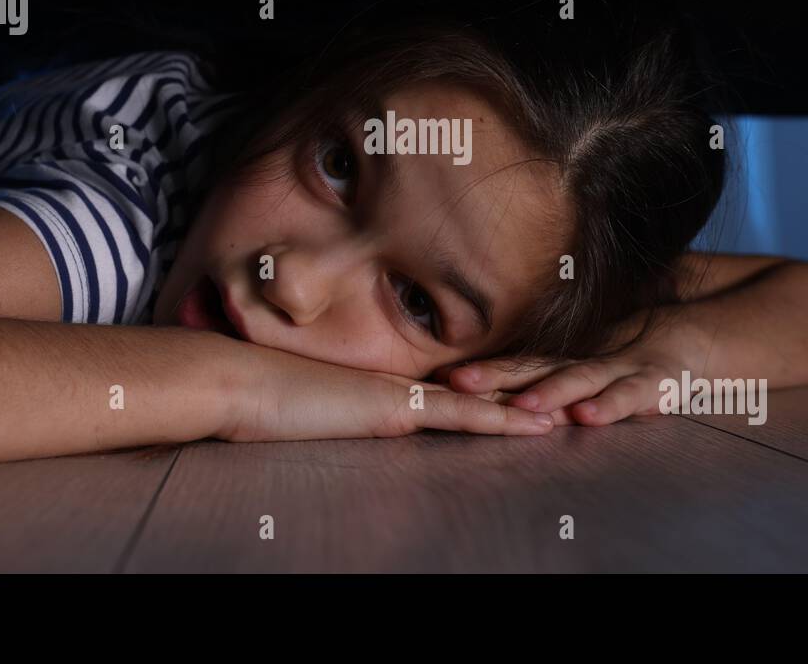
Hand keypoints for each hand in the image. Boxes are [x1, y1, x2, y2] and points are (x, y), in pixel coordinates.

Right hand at [214, 340, 555, 441]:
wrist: (234, 380)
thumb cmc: (254, 396)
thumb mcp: (301, 407)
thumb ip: (326, 411)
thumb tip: (328, 418)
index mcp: (382, 385)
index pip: (448, 389)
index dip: (490, 390)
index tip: (524, 391)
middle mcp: (399, 384)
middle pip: (476, 390)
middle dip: (523, 392)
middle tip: (568, 393)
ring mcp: (400, 393)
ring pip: (481, 401)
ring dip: (528, 407)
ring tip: (573, 409)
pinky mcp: (394, 409)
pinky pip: (461, 418)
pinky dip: (503, 422)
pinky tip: (537, 427)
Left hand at [442, 312, 702, 426]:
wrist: (697, 339)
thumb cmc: (633, 358)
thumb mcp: (587, 367)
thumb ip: (548, 379)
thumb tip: (489, 393)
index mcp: (567, 361)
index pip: (516, 364)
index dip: (480, 368)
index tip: (438, 374)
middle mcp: (586, 362)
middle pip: (535, 368)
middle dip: (496, 376)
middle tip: (458, 382)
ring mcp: (620, 370)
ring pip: (578, 379)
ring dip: (549, 392)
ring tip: (521, 404)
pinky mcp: (655, 383)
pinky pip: (628, 396)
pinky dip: (608, 407)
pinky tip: (586, 417)